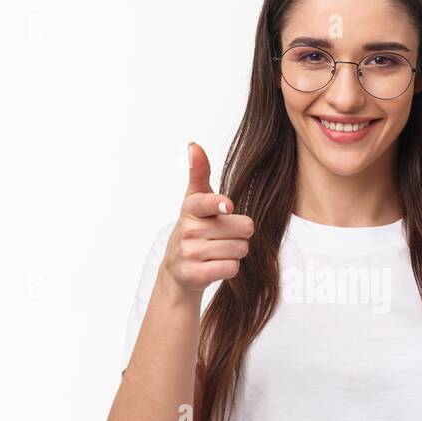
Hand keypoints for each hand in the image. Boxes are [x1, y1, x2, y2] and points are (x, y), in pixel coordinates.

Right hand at [159, 141, 253, 295]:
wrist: (178, 270)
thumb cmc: (195, 229)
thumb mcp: (195, 200)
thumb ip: (199, 173)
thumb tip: (193, 145)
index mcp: (190, 208)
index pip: (205, 202)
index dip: (218, 204)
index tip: (227, 206)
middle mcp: (188, 230)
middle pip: (242, 228)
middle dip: (240, 233)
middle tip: (224, 236)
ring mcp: (190, 253)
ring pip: (240, 249)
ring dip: (235, 251)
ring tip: (218, 251)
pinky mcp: (195, 275)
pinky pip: (232, 268)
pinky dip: (230, 267)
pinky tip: (215, 265)